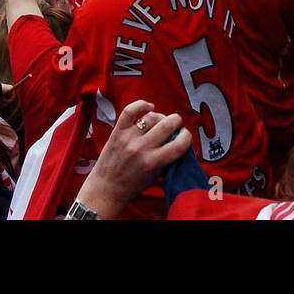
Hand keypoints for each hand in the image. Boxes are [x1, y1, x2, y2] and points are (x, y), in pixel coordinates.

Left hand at [76, 100, 191, 219]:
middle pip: (168, 124)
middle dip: (177, 122)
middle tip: (175, 125)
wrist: (106, 188)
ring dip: (161, 116)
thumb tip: (181, 143)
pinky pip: (130, 110)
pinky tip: (148, 107)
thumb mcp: (156, 176)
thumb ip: (168, 159)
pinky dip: (141, 105)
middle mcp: (142, 148)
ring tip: (161, 121)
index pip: (180, 144)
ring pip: (152, 116)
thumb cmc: (132, 184)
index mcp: (154, 162)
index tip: (185, 136)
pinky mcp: (118, 131)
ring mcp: (129, 138)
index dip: (187, 136)